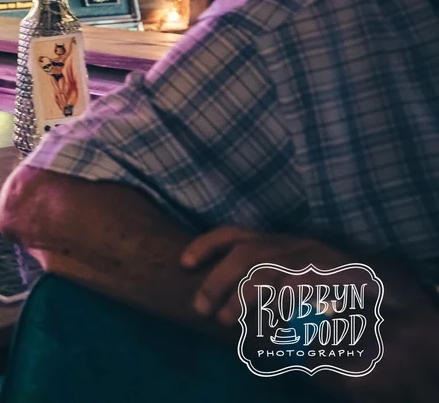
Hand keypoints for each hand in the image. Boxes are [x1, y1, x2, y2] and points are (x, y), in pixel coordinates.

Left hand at [180, 226, 348, 326]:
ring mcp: (312, 256)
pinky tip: (273, 331)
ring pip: (267, 273)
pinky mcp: (334, 273)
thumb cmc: (326, 283)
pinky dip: (281, 311)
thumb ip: (260, 283)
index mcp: (277, 241)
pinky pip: (299, 291)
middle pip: (244, 255)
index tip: (183, 263)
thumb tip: (218, 304)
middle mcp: (291, 244)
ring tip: (226, 321)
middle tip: (201, 308)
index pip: (234, 233)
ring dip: (242, 298)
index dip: (206, 244)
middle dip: (217, 281)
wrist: (381, 281)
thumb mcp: (288, 275)